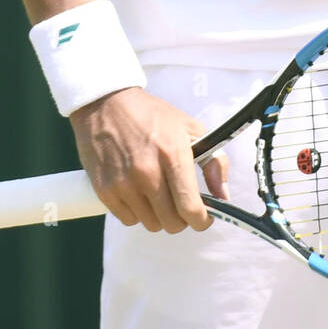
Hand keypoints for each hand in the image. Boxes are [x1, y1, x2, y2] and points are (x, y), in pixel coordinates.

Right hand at [70, 86, 229, 232]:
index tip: (204, 218)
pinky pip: (128, 220)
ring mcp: (124, 184)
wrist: (107, 104)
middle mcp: (147, 173)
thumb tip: (223, 196)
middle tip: (181, 204)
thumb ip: (215, 161)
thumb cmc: (152, 115)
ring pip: (151, 224)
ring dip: (159, 216)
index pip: (190, 208)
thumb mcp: (191, 128)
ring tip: (158, 195)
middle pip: (172, 223)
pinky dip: (137, 213)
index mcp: (173, 155)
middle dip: (182, 218)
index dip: (202, 221)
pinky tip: (139, 193)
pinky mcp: (104, 190)